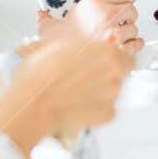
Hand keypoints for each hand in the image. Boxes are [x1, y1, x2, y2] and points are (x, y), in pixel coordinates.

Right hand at [0, 37, 132, 152]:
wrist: (33, 102)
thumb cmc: (41, 73)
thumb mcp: (61, 45)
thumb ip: (83, 45)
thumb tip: (88, 46)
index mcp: (106, 51)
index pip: (123, 53)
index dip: (112, 58)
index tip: (102, 62)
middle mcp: (114, 71)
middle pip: (120, 72)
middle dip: (107, 75)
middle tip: (86, 78)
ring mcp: (113, 94)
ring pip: (113, 91)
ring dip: (100, 91)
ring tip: (77, 93)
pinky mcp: (107, 114)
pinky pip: (107, 110)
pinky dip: (96, 109)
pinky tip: (78, 105)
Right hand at [37, 0, 143, 52]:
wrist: (59, 70)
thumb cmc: (56, 49)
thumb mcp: (48, 29)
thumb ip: (46, 19)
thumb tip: (41, 15)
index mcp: (94, 4)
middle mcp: (107, 16)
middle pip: (132, 10)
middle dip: (127, 17)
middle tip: (119, 22)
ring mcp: (115, 34)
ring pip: (134, 29)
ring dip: (129, 33)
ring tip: (120, 36)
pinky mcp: (121, 51)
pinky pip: (136, 44)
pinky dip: (134, 45)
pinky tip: (129, 45)